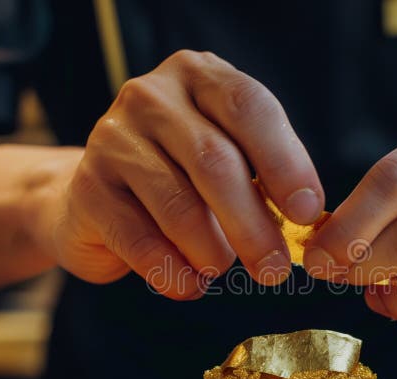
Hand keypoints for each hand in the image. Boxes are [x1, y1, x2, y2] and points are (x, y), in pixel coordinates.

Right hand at [39, 50, 322, 298]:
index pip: (249, 108)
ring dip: (212, 251)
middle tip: (275, 269)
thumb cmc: (183, 178)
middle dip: (253, 224)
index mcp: (199, 76)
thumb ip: (263, 176)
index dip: (285, 163)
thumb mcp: (229, 158)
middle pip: (215, 161)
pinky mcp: (88, 188)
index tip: (308, 214)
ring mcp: (112, 138)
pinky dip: (172, 271)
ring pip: (179, 205)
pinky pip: (140, 240)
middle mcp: (151, 96)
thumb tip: (307, 218)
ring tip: (223, 270)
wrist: (98, 198)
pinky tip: (189, 285)